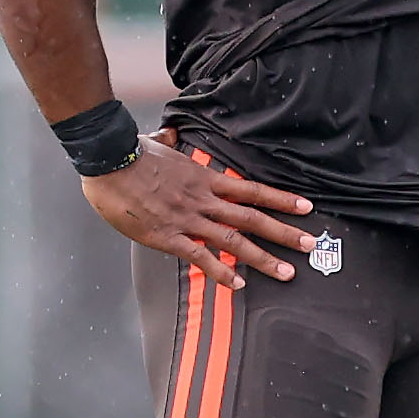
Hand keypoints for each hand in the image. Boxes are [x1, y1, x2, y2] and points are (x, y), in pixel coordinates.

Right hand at [87, 139, 313, 284]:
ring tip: (287, 272)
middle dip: (284, 233)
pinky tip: (238, 284)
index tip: (306, 207)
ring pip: (234, 241)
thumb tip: (169, 133)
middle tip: (310, 245)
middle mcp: (204, 200)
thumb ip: (169, 141)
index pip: (253, 191)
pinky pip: (200, 257)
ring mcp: (188, 219)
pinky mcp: (168, 236)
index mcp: (205, 179)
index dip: (282, 199)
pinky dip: (221, 271)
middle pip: (253, 218)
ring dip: (263, 258)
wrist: (108, 162)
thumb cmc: (130, 151)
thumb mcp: (157, 142)